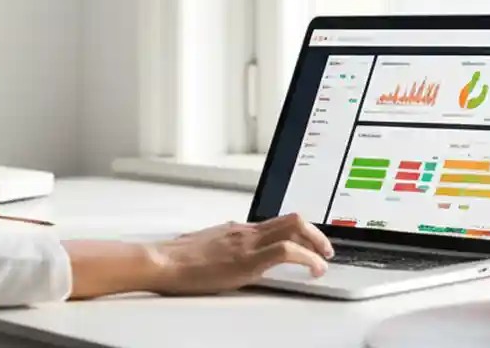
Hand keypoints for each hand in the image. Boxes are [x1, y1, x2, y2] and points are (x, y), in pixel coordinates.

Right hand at [148, 213, 333, 295]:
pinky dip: (307, 258)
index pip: (277, 222)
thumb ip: (224, 248)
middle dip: (315, 233)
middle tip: (326, 249)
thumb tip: (229, 256)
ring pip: (294, 229)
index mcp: (238, 229)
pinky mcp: (247, 259)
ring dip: (317, 244)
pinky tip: (314, 270)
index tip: (310, 242)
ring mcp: (248, 242)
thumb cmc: (177, 259)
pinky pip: (286, 251)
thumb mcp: (207, 248)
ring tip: (324, 260)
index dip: (300, 231)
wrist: (163, 261)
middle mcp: (246, 231)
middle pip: (291, 219)